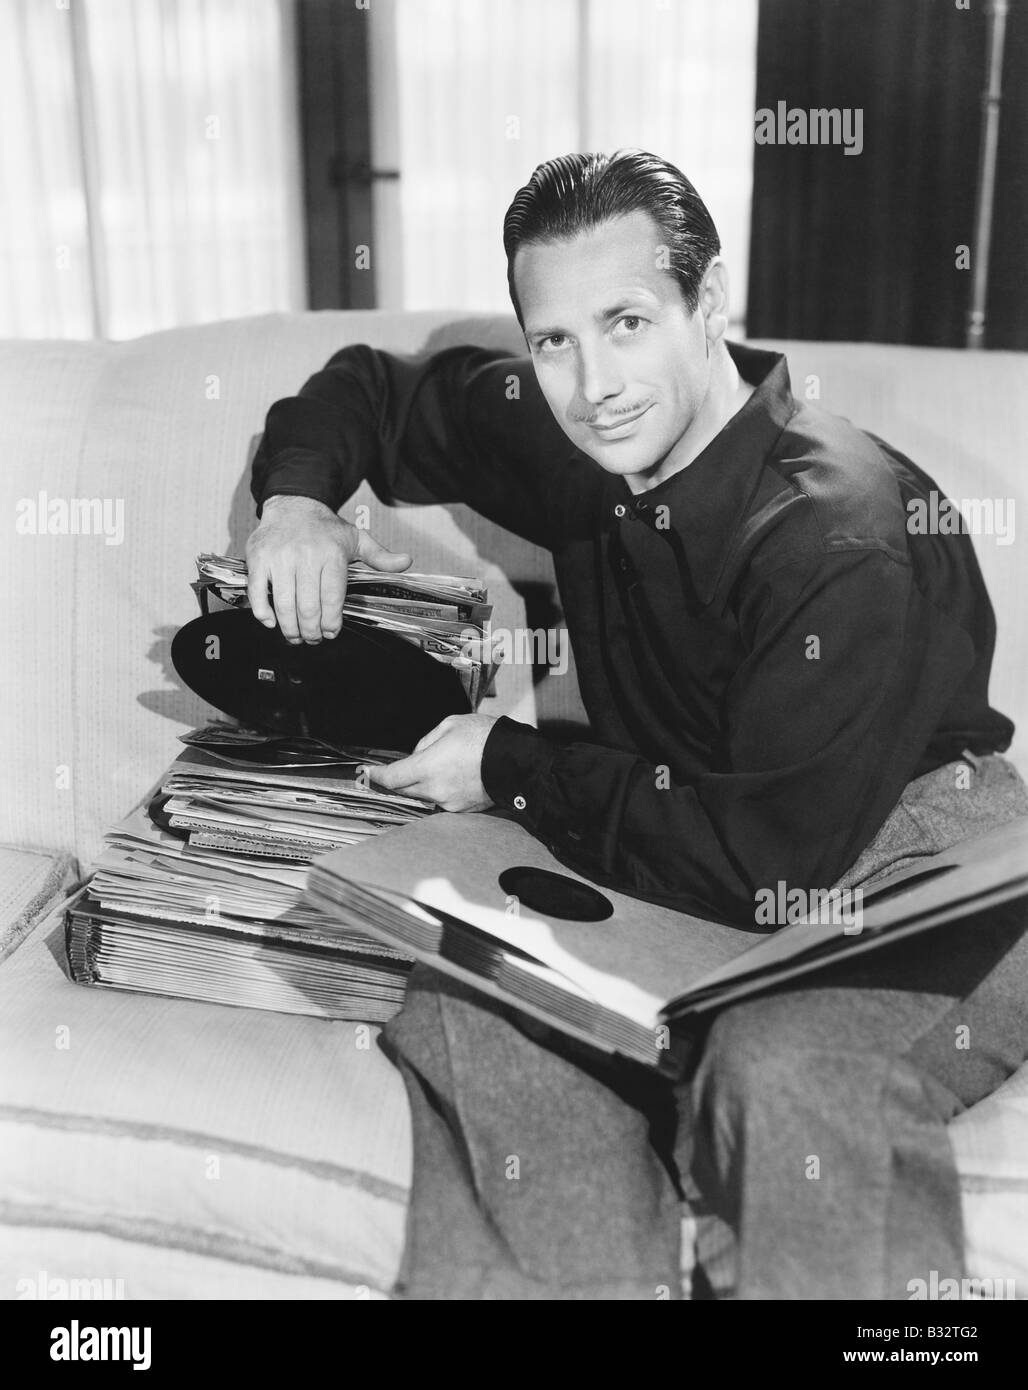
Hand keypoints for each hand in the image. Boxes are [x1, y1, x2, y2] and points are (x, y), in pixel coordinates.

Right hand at [245, 495, 410, 643]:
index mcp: (332, 554)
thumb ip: (380, 556)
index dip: (331, 623)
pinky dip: (263, 612)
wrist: (293, 504)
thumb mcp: (357, 539)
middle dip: (311, 631)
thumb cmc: (324, 527)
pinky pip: (258, 592)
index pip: (332, 599)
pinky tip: (271, 622)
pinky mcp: (258, 559)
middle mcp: (305, 556)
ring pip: (284, 604)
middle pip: (308, 607)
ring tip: (296, 636)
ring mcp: (279, 558)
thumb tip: (406, 562)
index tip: (331, 632)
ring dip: (290, 628)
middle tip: (313, 639)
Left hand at [365, 714, 497, 811]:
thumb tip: (417, 755)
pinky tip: (451, 776)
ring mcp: (449, 802)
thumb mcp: (449, 725)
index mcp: (428, 767)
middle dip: (394, 781)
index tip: (366, 772)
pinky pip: (441, 800)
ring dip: (420, 784)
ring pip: (423, 795)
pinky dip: (439, 790)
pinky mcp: (463, 809)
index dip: (375, 776)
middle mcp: (435, 789)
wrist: (515, 760)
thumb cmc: (485, 738)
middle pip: (403, 790)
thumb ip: (425, 742)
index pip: (391, 778)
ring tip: (436, 766)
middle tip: (388, 771)